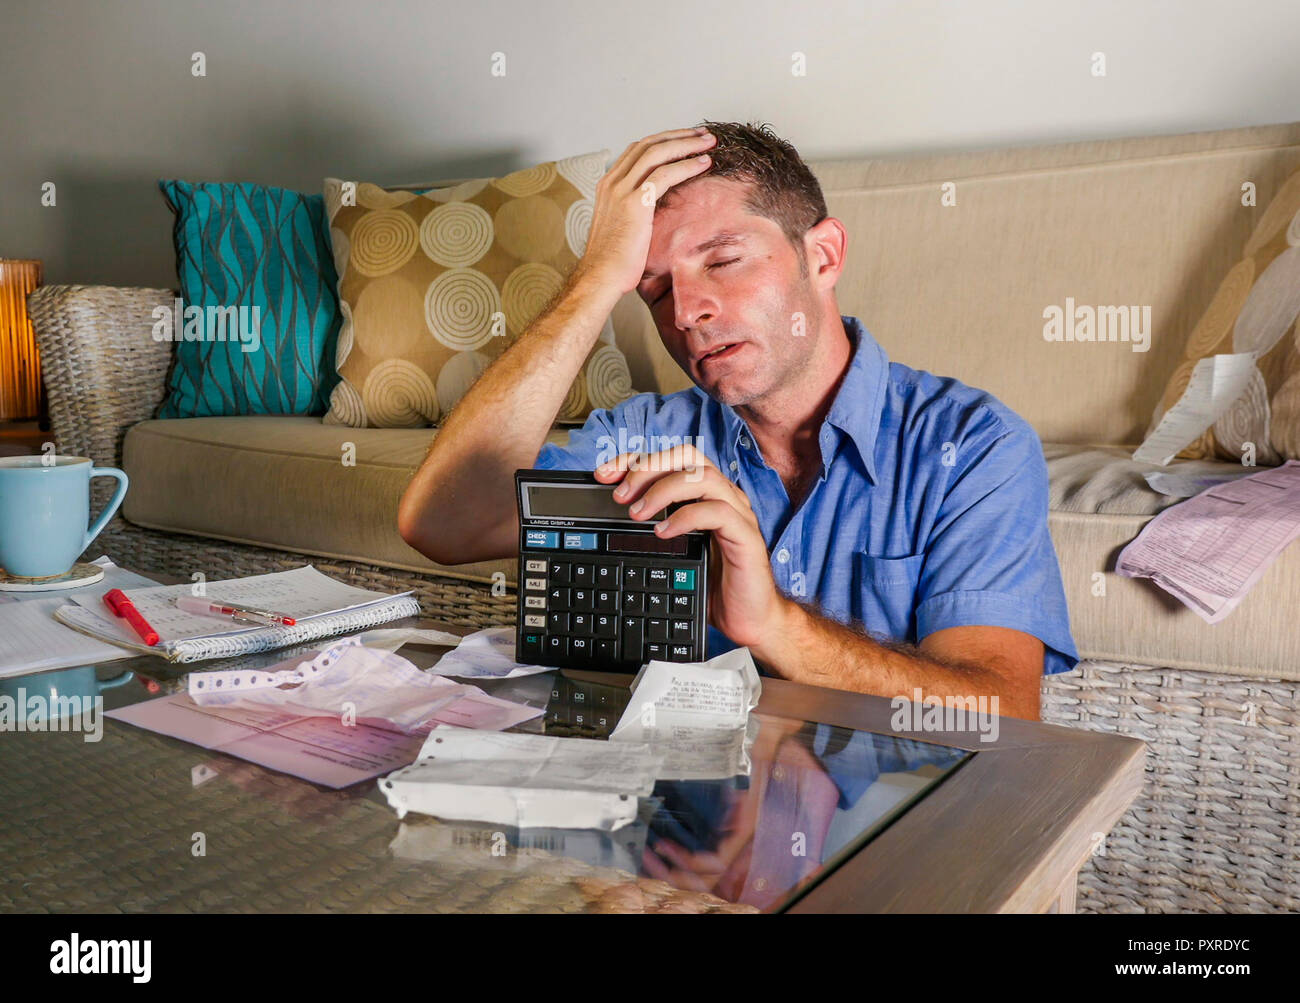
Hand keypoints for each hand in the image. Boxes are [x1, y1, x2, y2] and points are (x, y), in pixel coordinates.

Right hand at [578, 127, 716, 294]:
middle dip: (679, 136)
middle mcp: (612, 182)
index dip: (664, 140)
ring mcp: (620, 190)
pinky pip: (664, 175)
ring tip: (709, 144)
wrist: (601, 277)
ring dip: (686, 145)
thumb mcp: (623, 227)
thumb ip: (636, 210)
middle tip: (703, 135)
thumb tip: (658, 209)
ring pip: (657, 153)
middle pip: (648, 145)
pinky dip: (686, 165)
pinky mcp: (634, 203)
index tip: (687, 140)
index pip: (637, 150)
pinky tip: (703, 163)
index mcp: (608, 185)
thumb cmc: (614, 261)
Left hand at [595, 444, 787, 652]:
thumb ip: (654, 526)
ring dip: (664, 490)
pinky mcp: (747, 537)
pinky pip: (718, 512)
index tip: (604, 475)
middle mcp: (724, 496)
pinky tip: (664, 532)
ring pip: (703, 477)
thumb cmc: (713, 582)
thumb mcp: (674, 550)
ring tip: (638, 514)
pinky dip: (686, 517)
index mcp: (707, 493)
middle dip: (648, 468)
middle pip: (688, 456)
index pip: (672, 458)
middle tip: (621, 496)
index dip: (636, 460)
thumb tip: (615, 514)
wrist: (748, 618)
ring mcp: (739, 514)